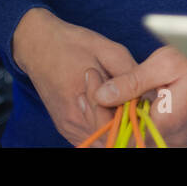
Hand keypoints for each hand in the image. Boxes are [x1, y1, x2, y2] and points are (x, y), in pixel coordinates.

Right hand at [11, 7, 138, 145]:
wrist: (38, 45)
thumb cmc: (72, 44)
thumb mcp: (107, 50)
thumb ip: (127, 73)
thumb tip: (148, 90)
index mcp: (81, 99)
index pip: (114, 123)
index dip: (132, 114)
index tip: (142, 100)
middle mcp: (72, 120)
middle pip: (108, 137)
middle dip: (125, 124)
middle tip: (136, 104)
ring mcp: (68, 127)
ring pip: (101, 141)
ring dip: (115, 128)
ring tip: (124, 106)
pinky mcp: (66, 128)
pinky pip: (91, 138)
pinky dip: (104, 129)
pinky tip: (111, 111)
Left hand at [94, 45, 186, 146]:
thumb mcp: (166, 63)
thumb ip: (131, 82)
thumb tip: (101, 95)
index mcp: (166, 125)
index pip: (117, 133)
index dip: (97, 110)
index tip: (91, 79)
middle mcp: (170, 142)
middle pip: (121, 140)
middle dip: (100, 115)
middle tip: (90, 83)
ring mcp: (175, 143)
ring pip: (132, 140)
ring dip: (112, 118)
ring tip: (98, 89)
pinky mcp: (176, 139)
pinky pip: (144, 137)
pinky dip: (128, 120)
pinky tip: (118, 99)